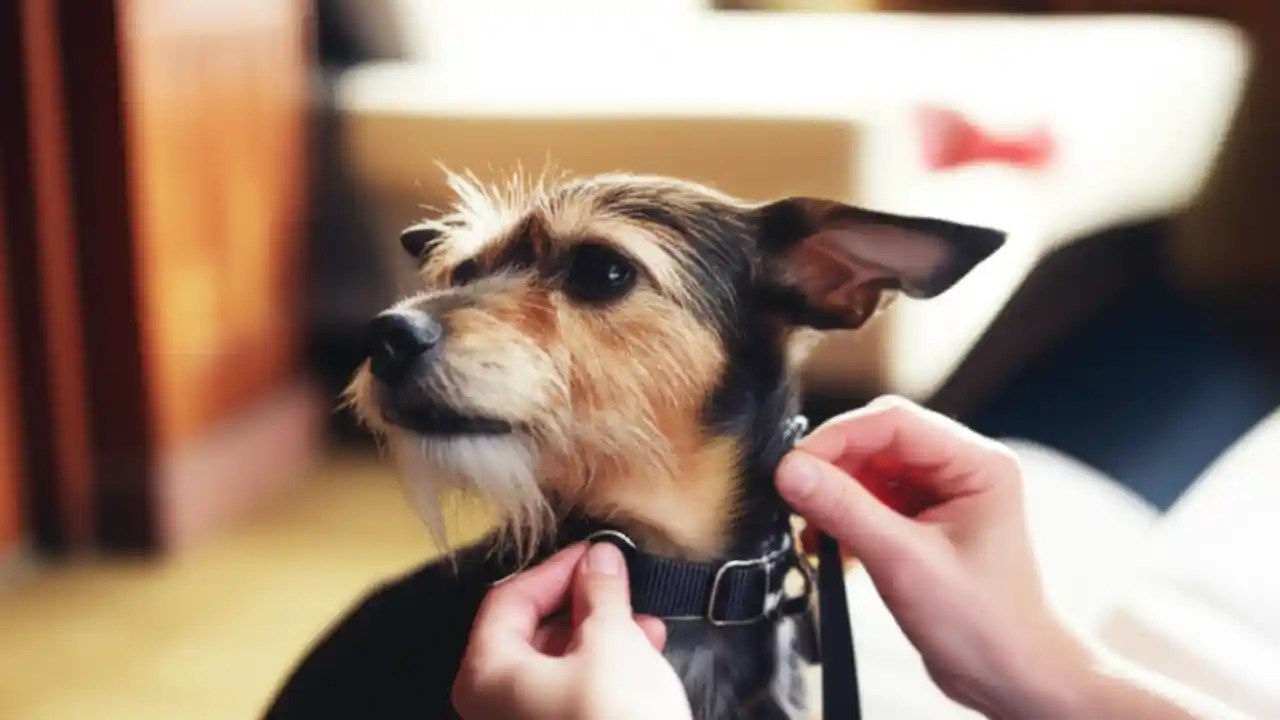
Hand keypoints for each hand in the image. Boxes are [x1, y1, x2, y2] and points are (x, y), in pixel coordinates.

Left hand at [452, 542, 691, 719]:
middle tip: (619, 584)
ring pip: (555, 666)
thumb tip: (599, 558)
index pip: (508, 599)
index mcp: (485, 676)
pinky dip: (602, 671)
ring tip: (645, 623)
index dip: (554, 569)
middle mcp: (492, 708)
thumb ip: (600, 592)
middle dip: (582, 604)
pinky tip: (644, 658)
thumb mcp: (611, 640)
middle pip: (529, 634)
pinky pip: (570, 696)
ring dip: (600, 636)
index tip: (594, 554)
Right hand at [777, 396, 1220, 719]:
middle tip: (795, 492)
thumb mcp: (905, 562)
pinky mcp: (922, 523)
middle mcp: (962, 470)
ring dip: (835, 494)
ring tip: (811, 527)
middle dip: (833, 465)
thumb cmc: (985, 624)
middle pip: (878, 440)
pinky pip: (871, 500)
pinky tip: (827, 543)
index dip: (838, 437)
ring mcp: (942, 496)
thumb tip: (792, 472)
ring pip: (870, 470)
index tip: (795, 464)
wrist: (1009, 677)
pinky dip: (844, 517)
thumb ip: (845, 511)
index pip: (894, 422)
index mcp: (978, 463)